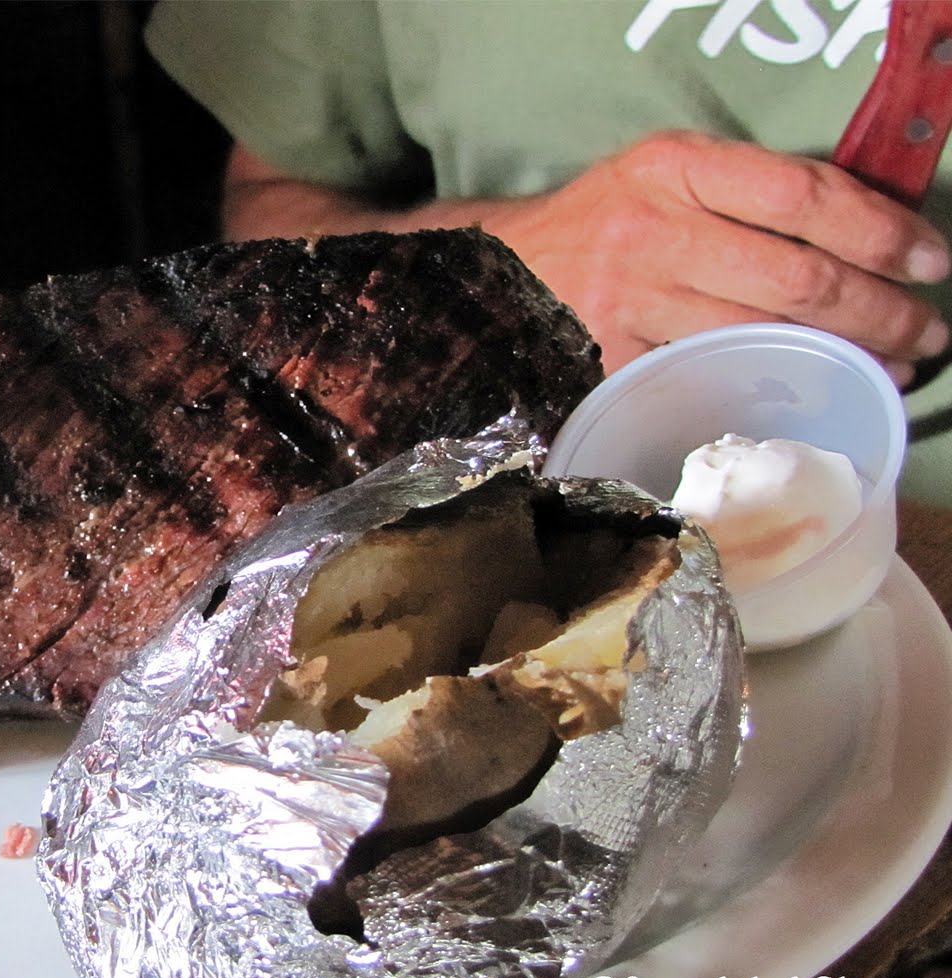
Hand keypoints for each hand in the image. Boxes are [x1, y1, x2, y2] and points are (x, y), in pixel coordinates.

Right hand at [447, 131, 949, 378]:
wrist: (491, 276)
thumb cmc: (600, 226)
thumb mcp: (663, 179)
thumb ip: (744, 194)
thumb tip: (862, 233)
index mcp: (674, 167)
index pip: (804, 196)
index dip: (881, 231)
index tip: (930, 261)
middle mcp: (652, 231)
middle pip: (796, 278)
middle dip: (881, 310)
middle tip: (926, 332)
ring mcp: (629, 303)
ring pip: (762, 337)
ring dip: (841, 356)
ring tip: (889, 364)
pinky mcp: (613, 362)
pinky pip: (709, 378)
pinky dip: (770, 387)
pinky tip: (808, 389)